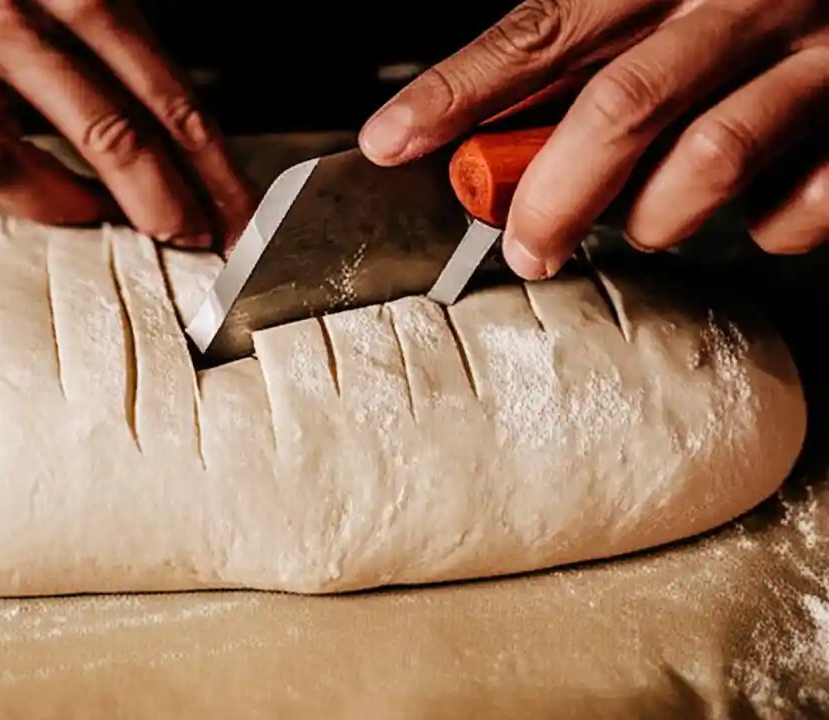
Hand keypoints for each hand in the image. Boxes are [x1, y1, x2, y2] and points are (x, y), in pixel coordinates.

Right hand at [0, 0, 255, 249]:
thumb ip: (133, 63)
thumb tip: (194, 167)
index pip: (161, 95)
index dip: (209, 168)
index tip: (238, 216)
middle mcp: (7, 22)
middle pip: (103, 132)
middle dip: (161, 203)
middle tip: (194, 240)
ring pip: (9, 164)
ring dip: (72, 207)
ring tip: (108, 218)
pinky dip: (17, 195)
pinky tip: (52, 198)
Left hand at [359, 0, 827, 278]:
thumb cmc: (736, 1)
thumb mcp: (648, 0)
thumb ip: (578, 50)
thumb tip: (479, 135)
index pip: (542, 31)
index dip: (458, 91)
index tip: (392, 140)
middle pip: (622, 106)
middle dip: (555, 196)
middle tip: (526, 247)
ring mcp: (815, 56)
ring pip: (712, 156)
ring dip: (655, 217)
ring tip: (641, 226)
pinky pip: (803, 200)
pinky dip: (764, 224)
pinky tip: (747, 213)